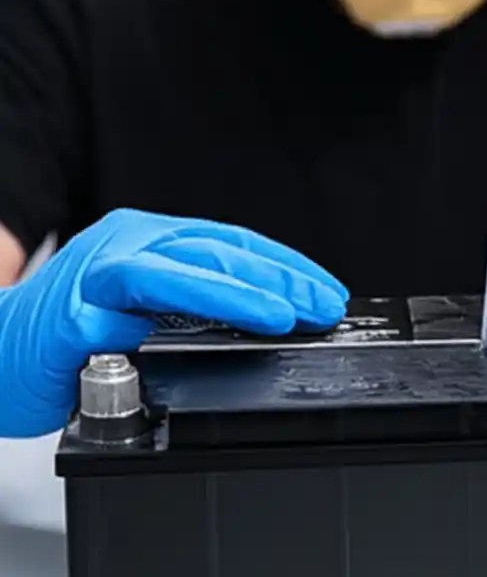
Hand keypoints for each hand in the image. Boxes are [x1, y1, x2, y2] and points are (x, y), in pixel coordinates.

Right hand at [0, 208, 348, 437]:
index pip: (234, 244)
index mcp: (151, 241)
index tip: (329, 291)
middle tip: (324, 306)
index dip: (286, 266)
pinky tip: (224, 332)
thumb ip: (196, 306)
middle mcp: (127, 248)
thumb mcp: (146, 307)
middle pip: (217, 254)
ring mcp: (97, 278)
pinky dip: (179, 318)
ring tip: (286, 315)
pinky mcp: (70, 317)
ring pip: (179, 273)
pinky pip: (126, 316)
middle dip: (280, 281)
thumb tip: (275, 318)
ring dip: (239, 294)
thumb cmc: (68, 335)